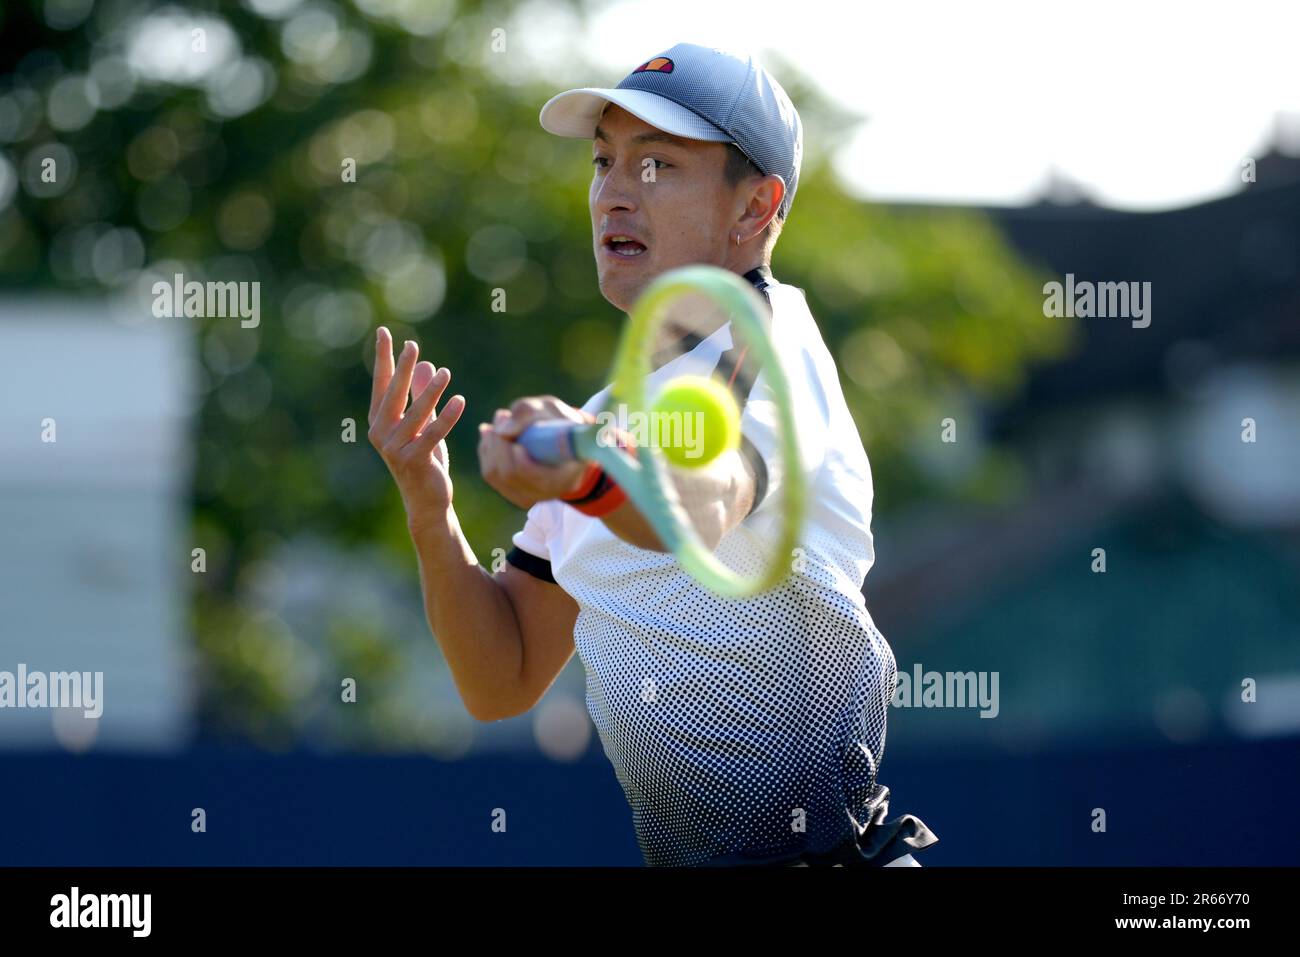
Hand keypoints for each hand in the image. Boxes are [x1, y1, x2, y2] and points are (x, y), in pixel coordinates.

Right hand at [368, 328, 465, 521]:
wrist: (426, 499)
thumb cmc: (423, 458)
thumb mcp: (422, 423)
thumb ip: (421, 395)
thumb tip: (427, 363)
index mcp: (379, 421)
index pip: (382, 383)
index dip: (384, 358)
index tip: (385, 332)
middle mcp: (381, 433)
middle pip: (393, 394)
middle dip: (403, 369)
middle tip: (412, 346)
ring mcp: (395, 449)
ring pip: (415, 414)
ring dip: (430, 392)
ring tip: (445, 372)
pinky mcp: (414, 461)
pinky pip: (432, 434)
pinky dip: (446, 417)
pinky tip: (459, 400)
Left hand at [477, 396, 591, 509]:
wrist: (568, 439)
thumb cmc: (561, 423)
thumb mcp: (551, 409)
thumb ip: (528, 412)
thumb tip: (502, 430)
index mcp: (566, 476)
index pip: (535, 476)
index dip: (519, 458)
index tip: (512, 431)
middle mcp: (547, 493)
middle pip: (509, 474)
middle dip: (499, 442)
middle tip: (502, 415)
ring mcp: (529, 496)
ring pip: (494, 474)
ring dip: (491, 444)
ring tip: (499, 422)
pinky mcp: (513, 493)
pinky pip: (490, 474)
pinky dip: (487, 451)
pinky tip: (492, 435)